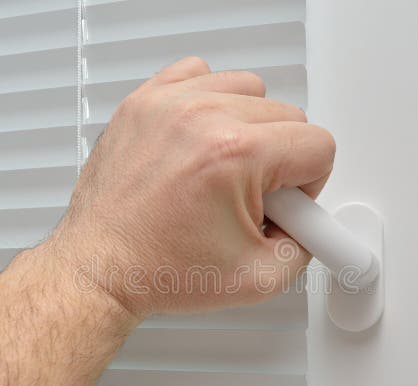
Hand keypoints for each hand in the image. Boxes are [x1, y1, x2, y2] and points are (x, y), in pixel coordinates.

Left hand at [45, 57, 335, 317]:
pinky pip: (200, 73)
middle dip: (279, 162)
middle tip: (249, 200)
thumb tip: (312, 221)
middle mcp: (201, 117)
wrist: (99, 270)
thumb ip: (306, 245)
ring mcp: (168, 104)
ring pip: (249, 89)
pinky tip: (201, 140)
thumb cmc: (158, 271)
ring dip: (250, 128)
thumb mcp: (259, 279)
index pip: (317, 145)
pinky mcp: (143, 102)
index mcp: (234, 154)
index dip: (309, 185)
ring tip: (224, 170)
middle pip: (288, 116)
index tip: (283, 206)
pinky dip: (210, 101)